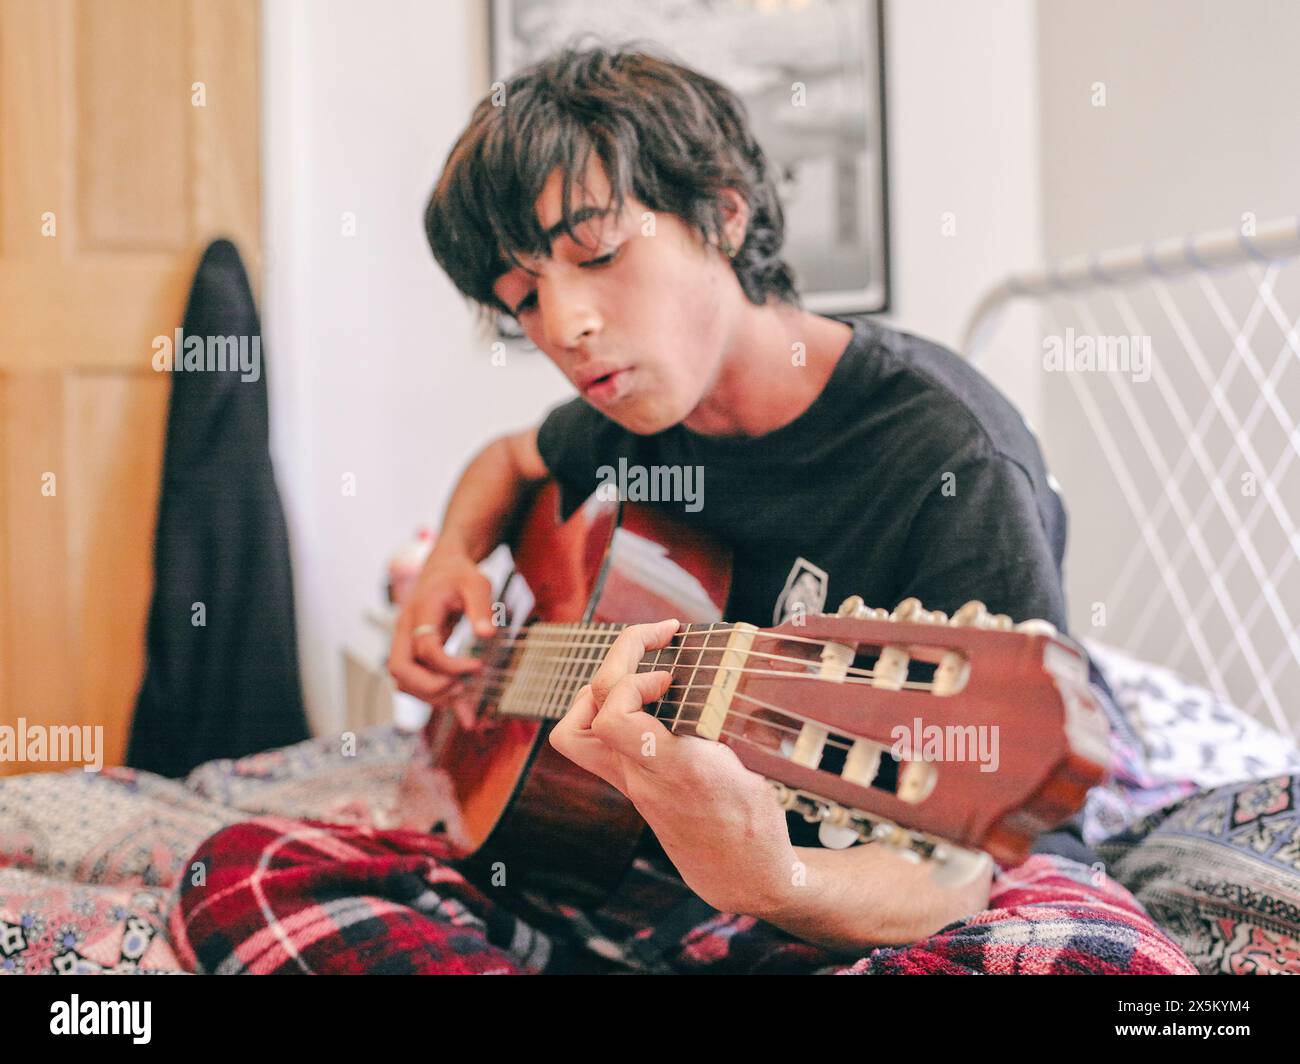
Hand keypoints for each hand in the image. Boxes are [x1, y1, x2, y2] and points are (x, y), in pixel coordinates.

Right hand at [388, 549, 494, 725]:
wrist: (442, 569)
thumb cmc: (459, 576)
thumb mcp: (477, 583)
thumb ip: (482, 608)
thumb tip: (487, 636)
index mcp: (421, 610)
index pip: (425, 647)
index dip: (450, 664)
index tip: (478, 666)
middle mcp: (405, 629)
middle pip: (400, 669)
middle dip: (430, 687)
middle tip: (462, 688)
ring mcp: (404, 643)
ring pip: (403, 681)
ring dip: (431, 696)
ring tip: (465, 698)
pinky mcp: (412, 654)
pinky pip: (415, 682)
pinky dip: (434, 698)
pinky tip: (462, 711)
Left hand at [549, 619, 798, 917]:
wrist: (739, 876)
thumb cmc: (753, 825)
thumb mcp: (752, 771)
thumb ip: (730, 731)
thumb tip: (724, 684)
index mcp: (674, 770)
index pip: (614, 717)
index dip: (634, 681)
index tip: (671, 674)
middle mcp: (640, 776)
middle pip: (592, 711)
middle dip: (621, 658)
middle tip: (660, 636)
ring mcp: (630, 782)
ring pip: (576, 734)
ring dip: (600, 688)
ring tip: (640, 669)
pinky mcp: (632, 786)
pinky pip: (596, 744)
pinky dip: (609, 710)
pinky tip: (645, 699)